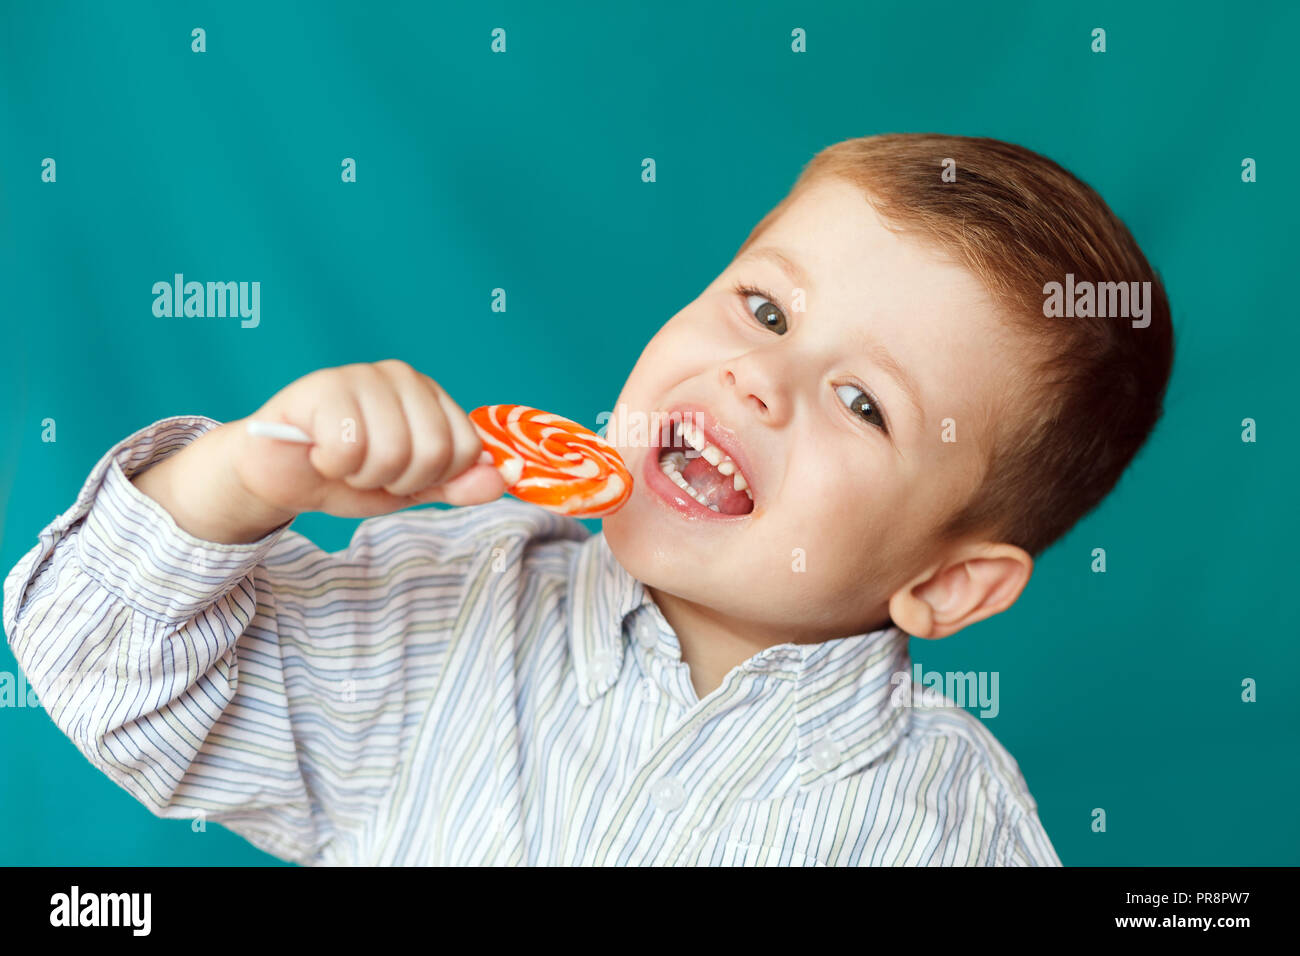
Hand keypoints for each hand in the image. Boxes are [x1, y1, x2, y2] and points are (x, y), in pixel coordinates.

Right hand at [228, 359, 505, 518]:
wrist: (281, 474)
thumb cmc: (349, 474)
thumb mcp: (413, 486)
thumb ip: (458, 483)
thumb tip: (504, 476)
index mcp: (431, 395)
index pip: (467, 449)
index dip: (433, 478)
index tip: (402, 474)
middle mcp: (401, 376)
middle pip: (435, 451)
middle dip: (399, 479)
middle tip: (368, 469)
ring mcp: (362, 376)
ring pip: (393, 453)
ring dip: (362, 475)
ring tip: (342, 460)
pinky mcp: (322, 388)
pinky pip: (348, 449)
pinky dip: (331, 466)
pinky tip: (319, 452)